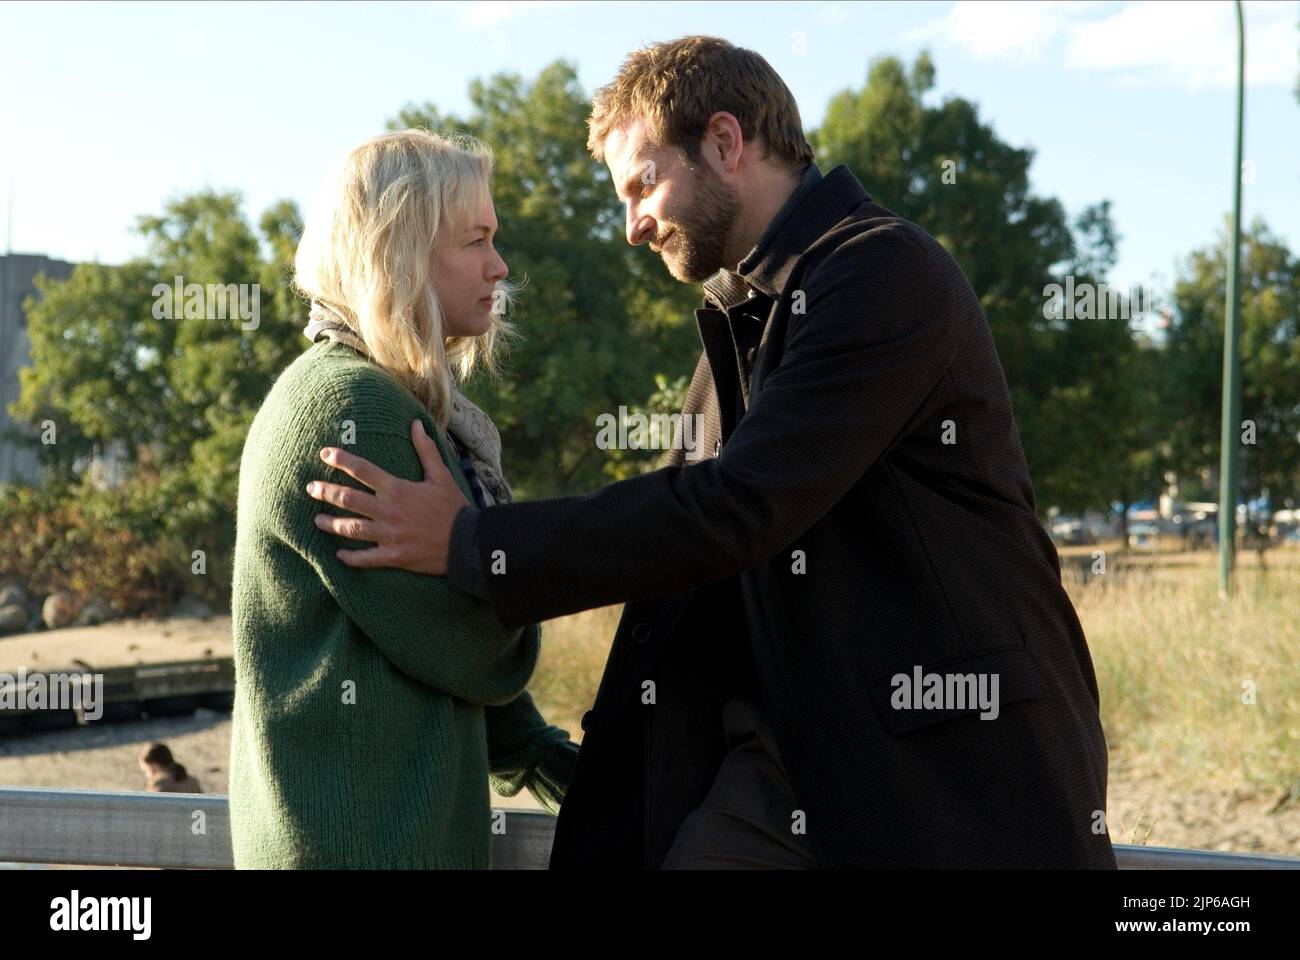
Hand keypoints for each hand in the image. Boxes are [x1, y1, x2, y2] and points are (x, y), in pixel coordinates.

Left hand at [307, 419, 467, 574]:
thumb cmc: (454, 508)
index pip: (363, 470)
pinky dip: (350, 557)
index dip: (342, 460)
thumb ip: (426, 450)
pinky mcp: (394, 556)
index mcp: (399, 489)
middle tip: (310, 488)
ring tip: (317, 520)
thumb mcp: (442, 476)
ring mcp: (389, 535)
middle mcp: (389, 511)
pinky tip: (339, 555)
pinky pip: (365, 558)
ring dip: (330, 524)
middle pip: (348, 499)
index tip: (325, 453)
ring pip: (351, 528)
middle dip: (326, 492)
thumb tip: (415, 425)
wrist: (467, 543)